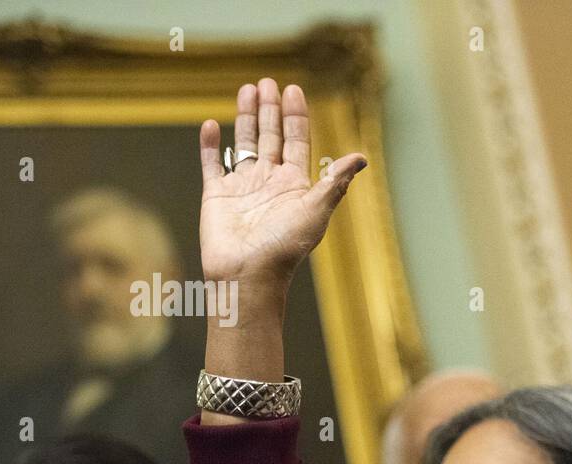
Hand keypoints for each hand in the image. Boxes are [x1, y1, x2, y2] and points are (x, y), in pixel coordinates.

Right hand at [198, 78, 365, 303]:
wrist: (248, 273)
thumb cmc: (286, 247)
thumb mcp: (316, 211)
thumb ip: (335, 181)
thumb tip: (362, 157)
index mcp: (294, 184)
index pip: (297, 141)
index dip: (296, 116)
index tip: (293, 89)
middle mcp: (269, 182)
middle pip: (271, 136)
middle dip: (270, 109)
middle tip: (267, 82)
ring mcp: (243, 186)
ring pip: (244, 143)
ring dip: (245, 118)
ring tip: (247, 90)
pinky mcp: (216, 194)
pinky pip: (212, 164)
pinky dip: (210, 145)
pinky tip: (210, 125)